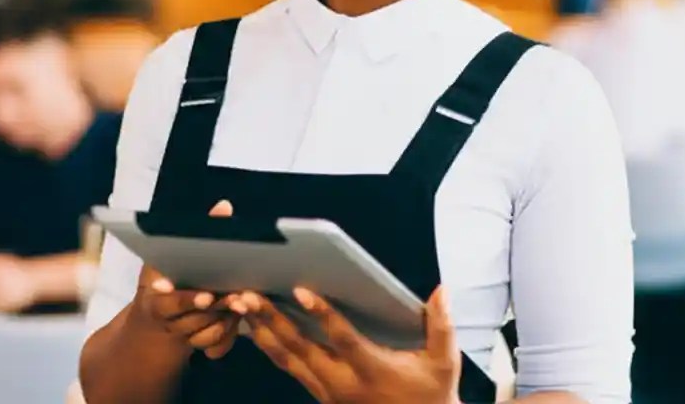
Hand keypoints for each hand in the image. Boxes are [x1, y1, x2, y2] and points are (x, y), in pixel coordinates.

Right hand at [129, 200, 241, 359]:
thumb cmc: (167, 274)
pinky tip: (237, 319)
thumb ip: (199, 231)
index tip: (207, 296)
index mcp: (157, 299)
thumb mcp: (172, 252)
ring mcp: (185, 336)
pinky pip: (218, 345)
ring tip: (242, 303)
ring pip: (210, 333)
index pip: (171, 304)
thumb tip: (225, 205)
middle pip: (198, 319)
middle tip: (239, 298)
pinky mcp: (200, 345)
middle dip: (219, 308)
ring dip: (227, 320)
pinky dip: (229, 334)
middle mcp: (169, 321)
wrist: (156, 318)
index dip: (189, 301)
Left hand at [241, 287, 460, 403]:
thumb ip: (441, 326)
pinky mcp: (321, 394)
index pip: (343, 339)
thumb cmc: (430, 394)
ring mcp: (328, 392)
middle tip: (249, 295)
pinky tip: (256, 327)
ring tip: (242, 306)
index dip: (322, 314)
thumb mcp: (443, 363)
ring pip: (287, 360)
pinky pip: (289, 368)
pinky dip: (270, 346)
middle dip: (272, 320)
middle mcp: (344, 384)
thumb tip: (441, 291)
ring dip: (263, 332)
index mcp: (372, 371)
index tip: (301, 291)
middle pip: (300, 349)